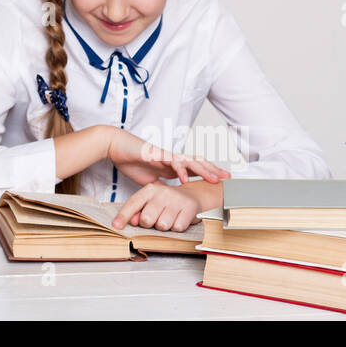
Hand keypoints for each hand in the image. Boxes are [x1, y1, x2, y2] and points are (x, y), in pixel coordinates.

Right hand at [106, 129, 229, 187]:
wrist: (116, 147)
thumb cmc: (131, 160)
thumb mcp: (149, 181)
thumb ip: (161, 188)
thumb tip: (170, 199)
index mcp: (172, 166)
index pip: (194, 170)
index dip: (208, 175)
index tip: (221, 182)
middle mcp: (172, 159)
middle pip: (198, 163)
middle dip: (213, 170)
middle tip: (228, 177)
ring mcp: (166, 156)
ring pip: (190, 161)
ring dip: (203, 170)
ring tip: (215, 178)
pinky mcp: (157, 155)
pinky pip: (172, 162)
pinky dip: (181, 170)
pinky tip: (187, 178)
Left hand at [112, 181, 201, 231]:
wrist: (193, 195)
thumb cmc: (168, 201)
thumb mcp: (151, 202)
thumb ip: (138, 211)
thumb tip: (133, 221)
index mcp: (149, 189)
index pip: (133, 203)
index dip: (123, 216)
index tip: (116, 226)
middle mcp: (162, 192)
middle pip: (147, 219)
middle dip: (149, 224)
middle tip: (156, 219)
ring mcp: (176, 199)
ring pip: (162, 225)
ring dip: (165, 227)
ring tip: (169, 218)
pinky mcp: (189, 208)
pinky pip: (177, 228)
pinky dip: (177, 227)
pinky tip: (178, 219)